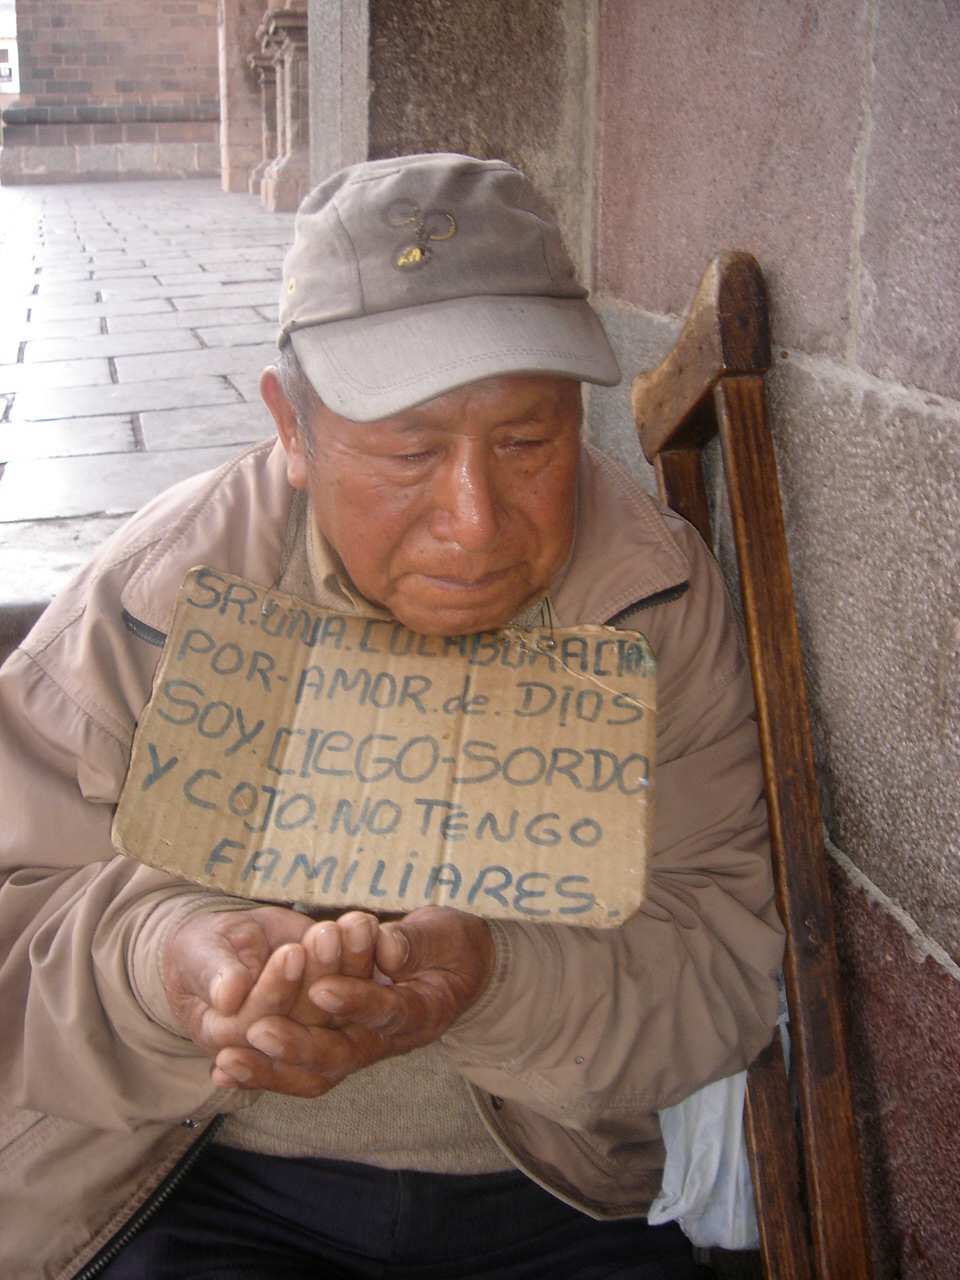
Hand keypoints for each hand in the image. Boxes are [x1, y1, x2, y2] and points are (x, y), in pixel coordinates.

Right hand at [160, 906, 378, 1079]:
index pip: (257, 1022)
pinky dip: (365, 952)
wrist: (227, 943)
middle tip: (328, 933)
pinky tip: (367, 924)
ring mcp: (308, 1021)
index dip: (276, 989)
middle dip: (318, 972)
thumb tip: (228, 996)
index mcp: (229, 1039)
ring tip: (355, 924)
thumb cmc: (204, 951)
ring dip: (349, 961)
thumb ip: (215, 974)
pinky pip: (355, 980)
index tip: (292, 952)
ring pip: (336, 1000)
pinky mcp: (333, 998)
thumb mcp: (201, 955)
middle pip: (303, 1016)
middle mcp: (272, 1042)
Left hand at [212, 906, 494, 1096]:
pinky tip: (224, 1071)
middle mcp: (391, 1041)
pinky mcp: (342, 1047)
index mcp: (423, 1012)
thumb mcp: (446, 933)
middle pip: (345, 1056)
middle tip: (257, 1030)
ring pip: (317, 1074)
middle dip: (300, 1045)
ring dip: (271, 1070)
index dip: (356, 1002)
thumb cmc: (452, 944)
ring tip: (227, 1061)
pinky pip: (301, 1070)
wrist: (462, 971)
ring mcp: (364, 1048)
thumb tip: (387, 948)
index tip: (321, 989)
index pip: (388, 1012)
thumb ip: (417, 942)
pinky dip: (265, 1072)